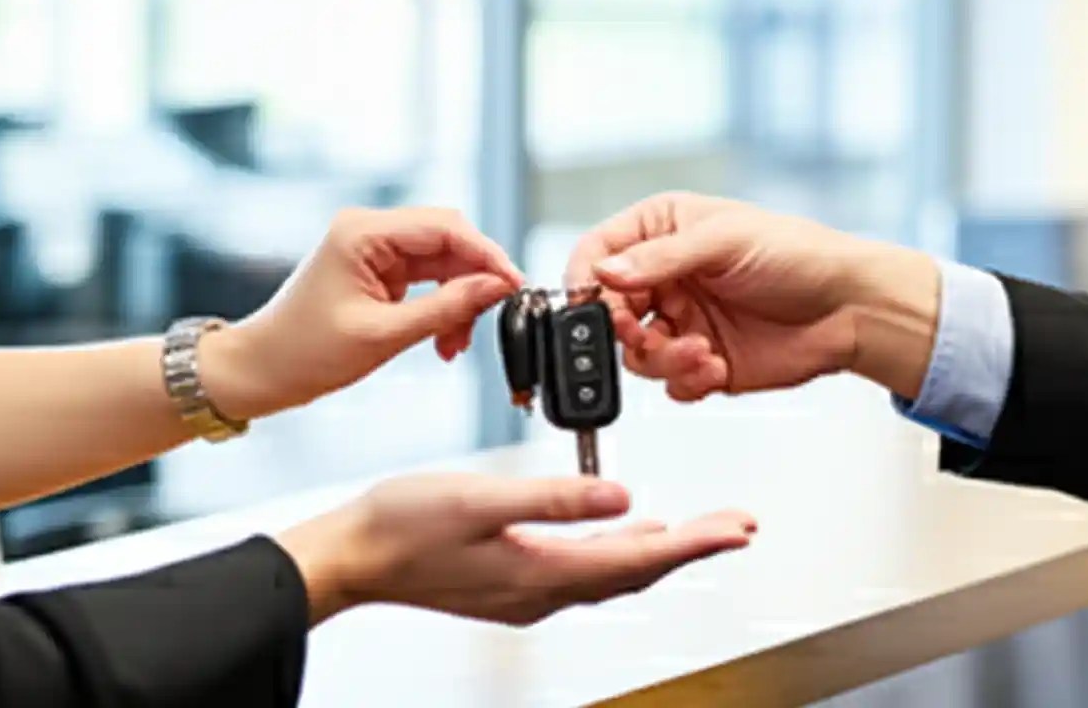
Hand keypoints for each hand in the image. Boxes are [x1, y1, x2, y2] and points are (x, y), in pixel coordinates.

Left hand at [203, 208, 524, 418]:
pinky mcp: (378, 272)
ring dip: (459, 301)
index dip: (487, 255)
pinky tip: (444, 339)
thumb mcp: (384, 335)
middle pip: (449, 240)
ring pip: (443, 263)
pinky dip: (442, 308)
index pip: (445, 227)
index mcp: (362, 232)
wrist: (262, 371)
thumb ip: (446, 309)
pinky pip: (428, 280)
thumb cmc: (305, 352)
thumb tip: (496, 288)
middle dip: (474, 281)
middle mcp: (369, 232)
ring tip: (455, 343)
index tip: (513, 284)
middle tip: (490, 317)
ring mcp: (374, 251)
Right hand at [275, 472, 755, 625]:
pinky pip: (585, 568)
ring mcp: (527, 591)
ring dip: (659, 549)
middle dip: (691, 548)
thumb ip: (555, 498)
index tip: (737, 529)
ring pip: (612, 571)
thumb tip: (622, 495)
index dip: (694, 544)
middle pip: (636, 571)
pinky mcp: (512, 580)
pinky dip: (617, 549)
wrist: (351, 556)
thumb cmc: (402, 525)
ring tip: (699, 530)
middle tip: (735, 527)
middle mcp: (542, 592)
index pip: (638, 560)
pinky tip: (625, 528)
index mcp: (541, 573)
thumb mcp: (480, 498)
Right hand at [564, 192, 940, 401]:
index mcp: (663, 231)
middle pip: (607, 311)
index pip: (598, 252)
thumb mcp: (724, 241)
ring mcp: (681, 321)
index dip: (588, 279)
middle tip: (644, 335)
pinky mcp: (700, 362)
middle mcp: (665, 277)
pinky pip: (667, 382)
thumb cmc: (801, 255)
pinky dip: (684, 380)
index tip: (593, 305)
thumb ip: (659, 258)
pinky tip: (715, 366)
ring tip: (698, 353)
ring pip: (635, 354)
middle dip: (624, 330)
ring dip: (661, 359)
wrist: (851, 309)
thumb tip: (604, 271)